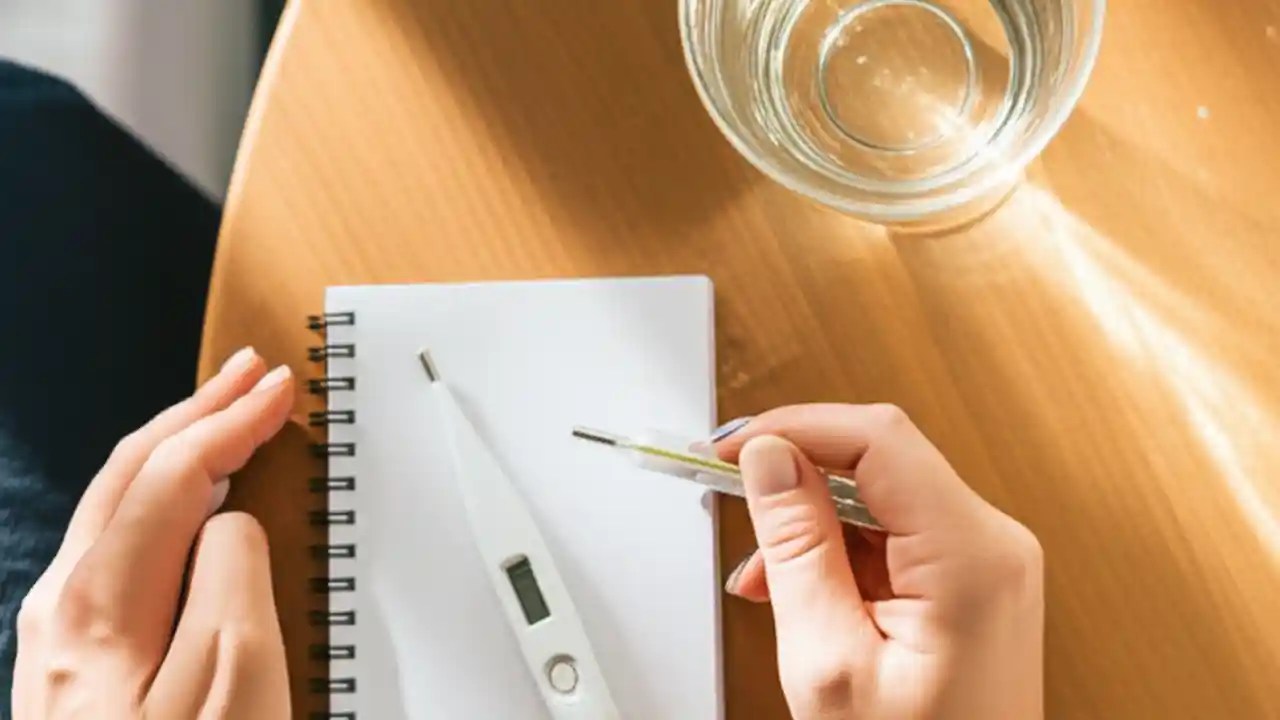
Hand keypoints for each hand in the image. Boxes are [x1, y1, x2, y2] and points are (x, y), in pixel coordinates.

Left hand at [13, 347, 293, 718]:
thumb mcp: (234, 683)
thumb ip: (232, 580)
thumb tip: (232, 525)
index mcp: (102, 605)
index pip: (172, 475)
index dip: (230, 422)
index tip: (279, 391)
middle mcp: (64, 610)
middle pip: (128, 475)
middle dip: (193, 411)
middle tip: (247, 375)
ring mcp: (59, 639)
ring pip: (114, 506)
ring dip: (172, 449)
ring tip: (218, 421)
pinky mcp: (73, 667)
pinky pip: (114, 547)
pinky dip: (158, 500)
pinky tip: (180, 509)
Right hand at [717, 405, 1042, 719]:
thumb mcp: (829, 658)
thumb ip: (797, 546)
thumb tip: (769, 458)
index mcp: (971, 555)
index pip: (876, 439)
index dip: (793, 427)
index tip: (729, 447)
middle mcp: (992, 545)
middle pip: (877, 459)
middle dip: (795, 474)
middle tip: (726, 490)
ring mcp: (987, 562)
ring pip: (879, 497)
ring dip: (810, 521)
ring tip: (762, 575)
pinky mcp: (971, 580)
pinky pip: (894, 536)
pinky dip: (838, 552)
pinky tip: (797, 588)